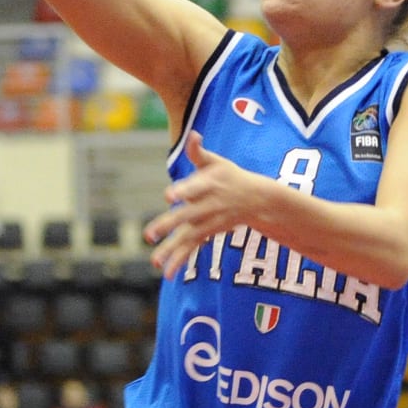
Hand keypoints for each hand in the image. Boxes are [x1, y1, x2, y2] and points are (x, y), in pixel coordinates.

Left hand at [142, 132, 268, 279]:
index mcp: (210, 185)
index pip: (195, 187)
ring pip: (188, 237)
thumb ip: (199, 151)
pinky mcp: (208, 233)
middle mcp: (209, 205)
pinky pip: (192, 248)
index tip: (169, 196)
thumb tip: (193, 135)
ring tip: (155, 262)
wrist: (257, 200)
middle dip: (169, 225)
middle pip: (187, 216)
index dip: (183, 191)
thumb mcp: (216, 161)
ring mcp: (209, 222)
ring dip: (172, 250)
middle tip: (150, 233)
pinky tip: (166, 272)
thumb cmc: (230, 176)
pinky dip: (180, 260)